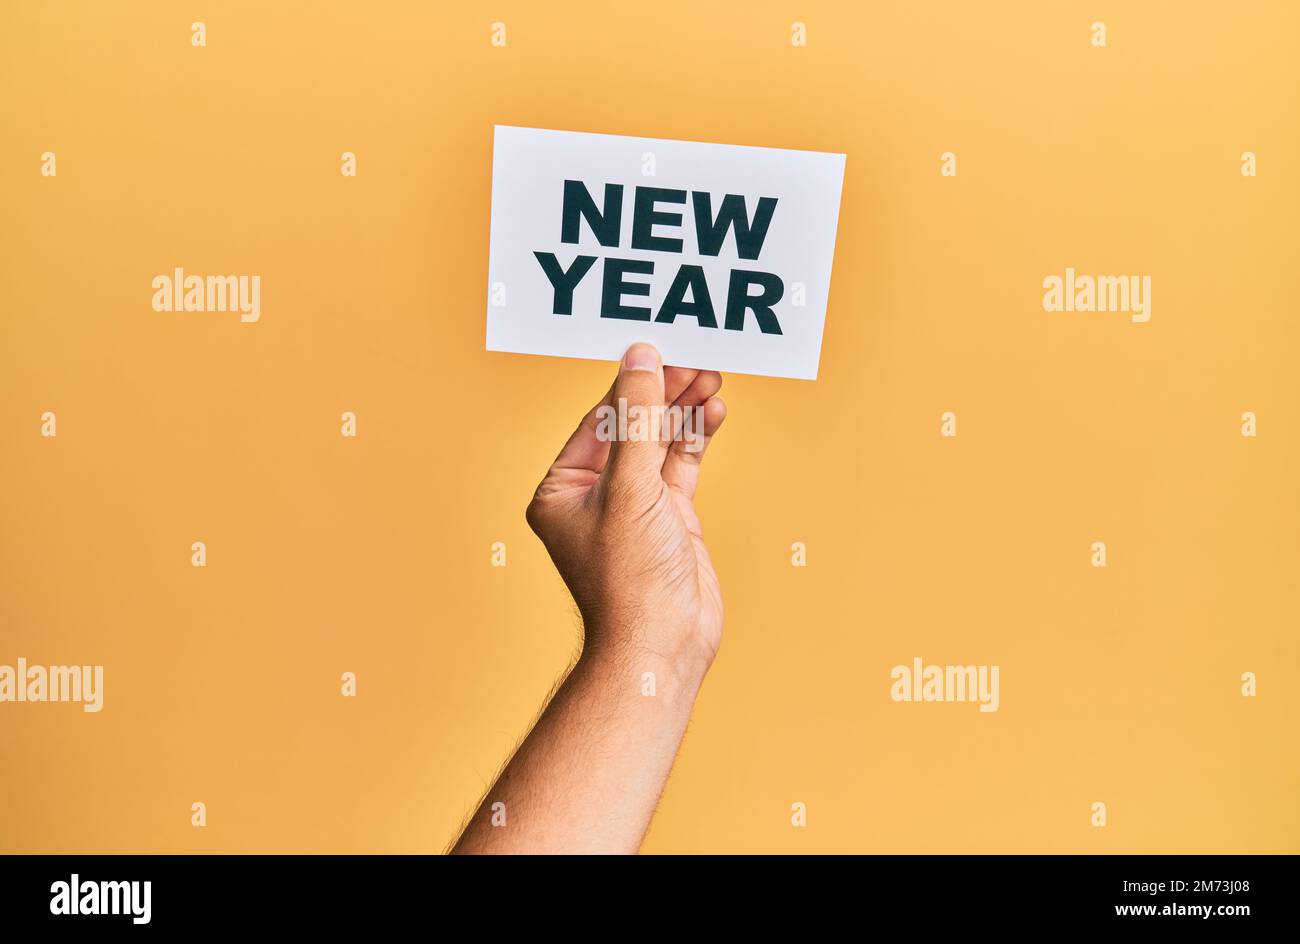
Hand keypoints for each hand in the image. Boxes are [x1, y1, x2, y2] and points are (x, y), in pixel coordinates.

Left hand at [525, 342, 727, 681]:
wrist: (662, 644)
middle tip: (697, 360)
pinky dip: (697, 437)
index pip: (598, 420)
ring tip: (712, 377)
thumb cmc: (630, 578)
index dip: (631, 384)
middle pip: (632, 426)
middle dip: (663, 393)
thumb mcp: (631, 486)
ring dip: (684, 410)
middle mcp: (593, 494)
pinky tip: (713, 412)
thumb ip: (638, 419)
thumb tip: (640, 358)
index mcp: (561, 489)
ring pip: (660, 442)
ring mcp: (634, 505)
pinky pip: (682, 465)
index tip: (660, 349)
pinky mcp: (669, 517)